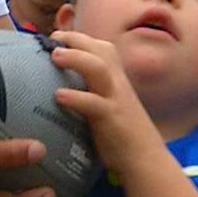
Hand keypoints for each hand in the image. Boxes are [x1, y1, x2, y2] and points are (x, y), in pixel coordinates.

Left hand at [47, 31, 164, 174]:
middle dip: (76, 39)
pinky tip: (58, 97)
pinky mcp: (112, 119)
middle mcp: (118, 85)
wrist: (145, 160)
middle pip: (102, 51)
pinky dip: (76, 97)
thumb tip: (61, 86)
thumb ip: (92, 92)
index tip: (57, 36)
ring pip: (99, 69)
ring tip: (55, 56)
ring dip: (76, 59)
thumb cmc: (122, 135)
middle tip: (52, 38)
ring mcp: (116, 100)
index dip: (80, 38)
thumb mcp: (108, 105)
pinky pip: (94, 104)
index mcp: (117, 80)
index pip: (103, 49)